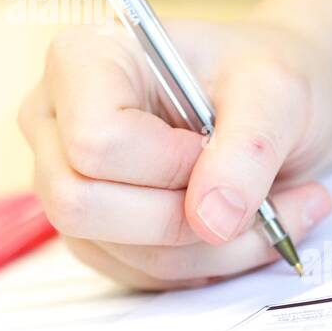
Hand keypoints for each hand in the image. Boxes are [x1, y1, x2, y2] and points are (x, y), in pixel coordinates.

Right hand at [19, 19, 331, 289]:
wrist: (272, 99)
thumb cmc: (261, 73)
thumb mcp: (275, 91)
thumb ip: (246, 151)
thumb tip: (212, 219)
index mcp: (83, 59)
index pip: (93, 140)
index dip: (165, 164)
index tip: (214, 147)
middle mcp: (56, 119)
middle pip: (80, 203)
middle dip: (179, 218)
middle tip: (251, 197)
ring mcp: (64, 177)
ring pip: (116, 250)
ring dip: (210, 249)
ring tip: (273, 212)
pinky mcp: (92, 228)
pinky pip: (136, 271)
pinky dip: (204, 262)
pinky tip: (242, 225)